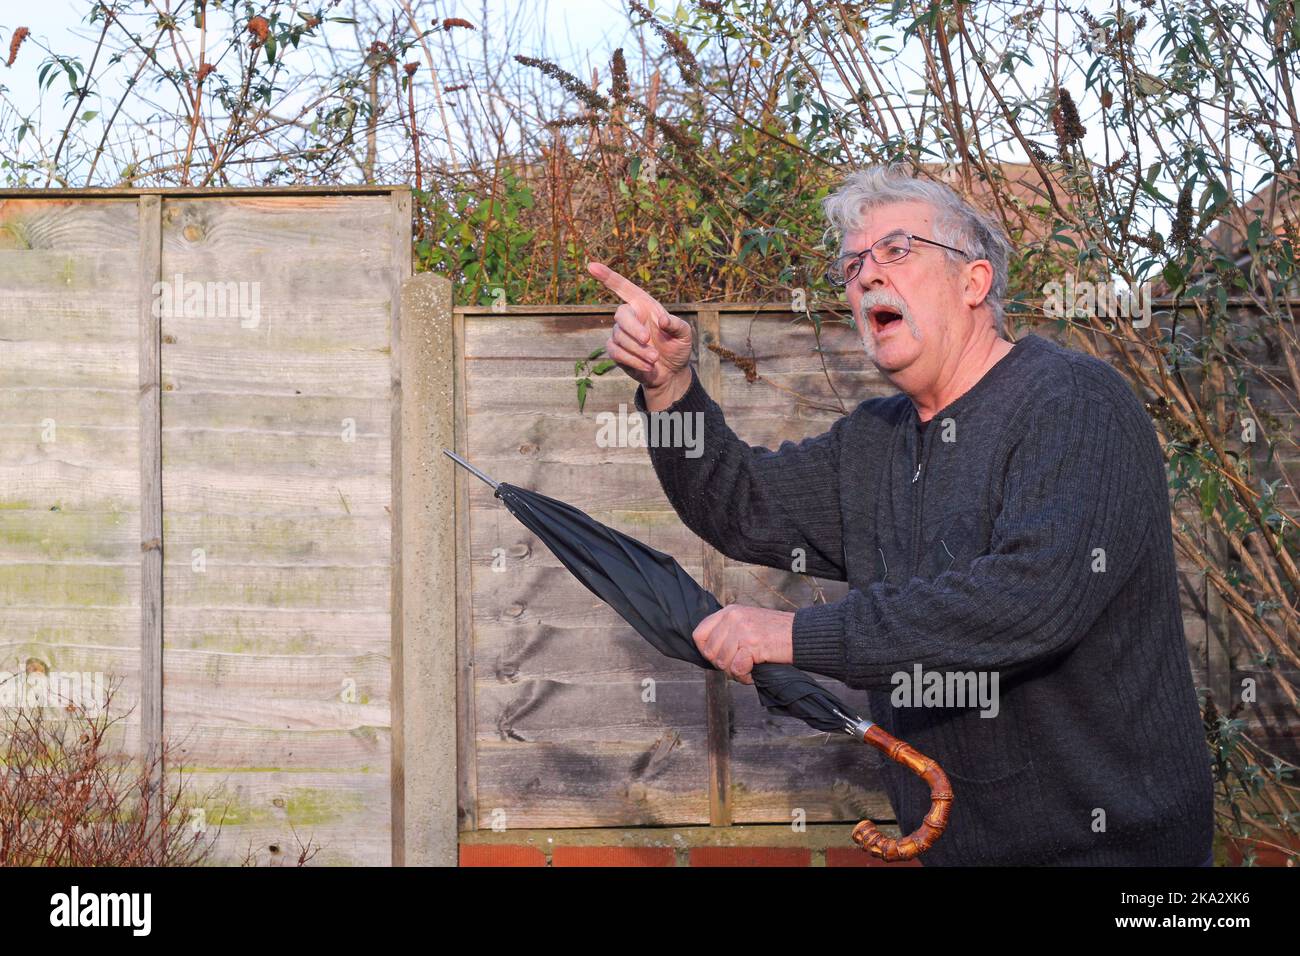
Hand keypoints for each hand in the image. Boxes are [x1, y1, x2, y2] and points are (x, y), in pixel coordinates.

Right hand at [587, 261, 693, 401]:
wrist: (671, 372)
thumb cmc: (677, 347)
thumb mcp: (684, 334)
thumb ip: (676, 325)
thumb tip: (662, 320)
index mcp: (644, 306)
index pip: (623, 287)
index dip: (607, 277)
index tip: (591, 266)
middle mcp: (630, 317)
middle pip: (620, 315)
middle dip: (633, 328)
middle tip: (647, 339)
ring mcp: (620, 334)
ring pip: (620, 337)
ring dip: (639, 350)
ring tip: (655, 359)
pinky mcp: (616, 351)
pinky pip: (617, 353)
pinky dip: (634, 360)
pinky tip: (647, 366)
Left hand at [692, 604, 794, 684]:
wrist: (801, 635)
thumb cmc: (776, 633)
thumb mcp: (747, 622)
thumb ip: (728, 631)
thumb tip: (709, 652)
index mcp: (729, 611)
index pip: (699, 633)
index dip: (705, 651)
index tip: (718, 658)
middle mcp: (733, 617)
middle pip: (709, 652)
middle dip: (723, 665)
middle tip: (739, 665)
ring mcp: (742, 630)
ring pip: (722, 662)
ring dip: (736, 672)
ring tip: (750, 667)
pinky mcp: (752, 643)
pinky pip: (737, 668)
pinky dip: (745, 675)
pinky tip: (754, 670)